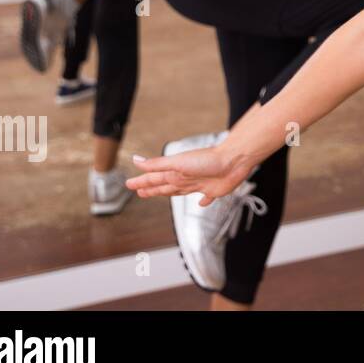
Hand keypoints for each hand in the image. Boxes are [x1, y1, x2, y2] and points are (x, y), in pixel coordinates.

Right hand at [127, 143, 253, 205]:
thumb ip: (157, 164)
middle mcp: (186, 178)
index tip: (129, 184)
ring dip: (169, 193)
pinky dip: (204, 201)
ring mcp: (200, 184)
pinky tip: (202, 203)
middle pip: (165, 185)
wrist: (234, 159)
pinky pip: (207, 198)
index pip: (154, 179)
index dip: (142, 183)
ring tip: (161, 193)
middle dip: (151, 188)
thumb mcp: (178, 162)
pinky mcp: (214, 190)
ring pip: (180, 191)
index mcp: (176, 173)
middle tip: (140, 192)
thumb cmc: (207, 159)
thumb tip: (136, 160)